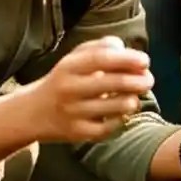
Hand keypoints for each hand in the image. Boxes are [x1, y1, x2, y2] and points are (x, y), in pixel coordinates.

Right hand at [22, 36, 151, 142]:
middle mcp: (68, 89)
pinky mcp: (76, 133)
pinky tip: (122, 113)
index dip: (127, 59)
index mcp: (68, 67)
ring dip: (132, 101)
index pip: (101, 59)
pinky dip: (120, 120)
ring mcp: (72, 113)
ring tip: (134, 97)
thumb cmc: (63, 80)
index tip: (145, 61)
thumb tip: (124, 48)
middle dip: (137, 81)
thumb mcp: (74, 59)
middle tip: (149, 80)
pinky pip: (107, 128)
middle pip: (111, 83)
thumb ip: (99, 48)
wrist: (31, 113)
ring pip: (113, 107)